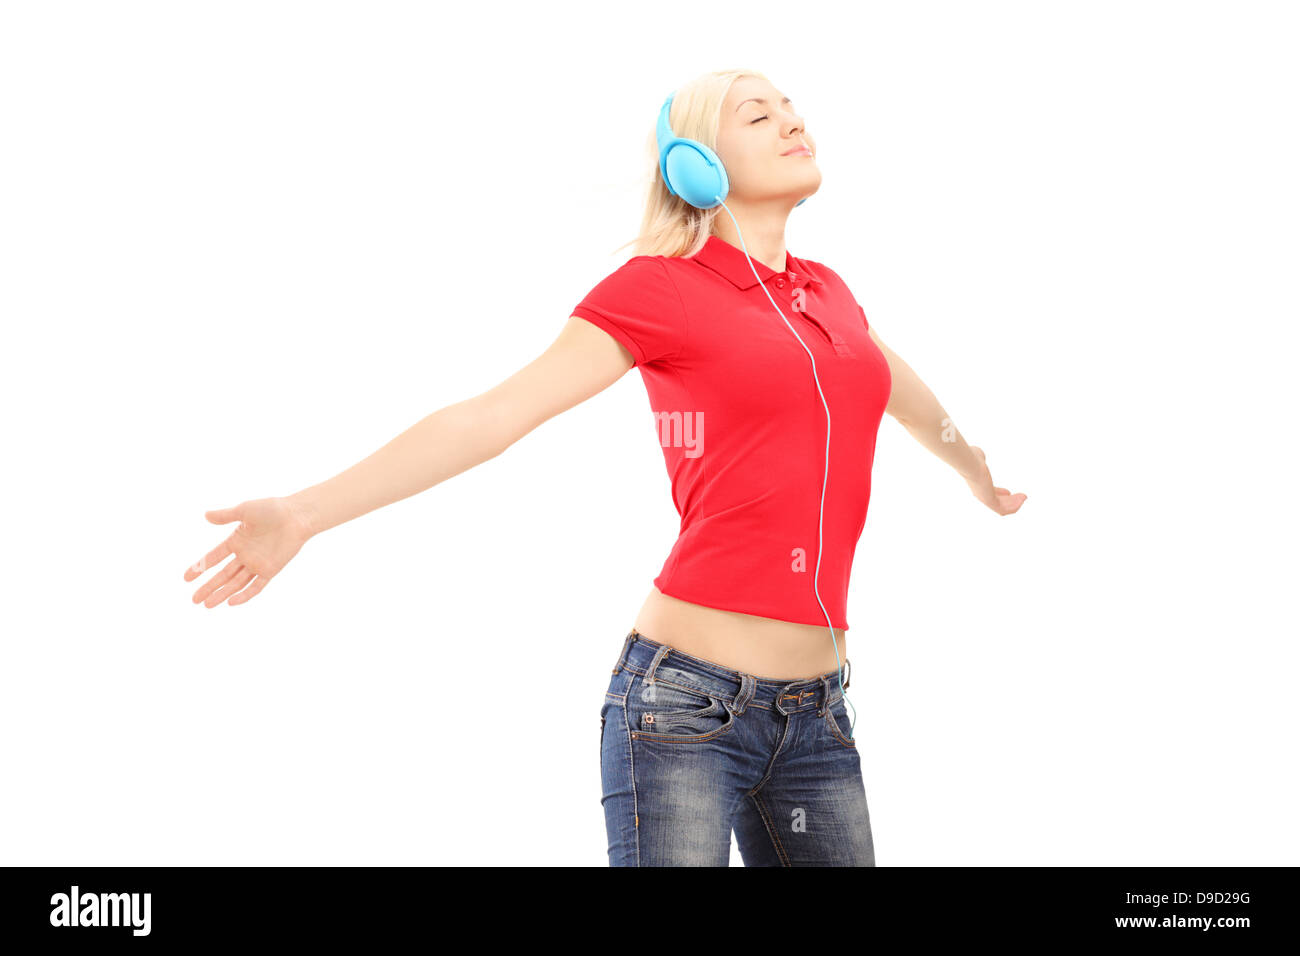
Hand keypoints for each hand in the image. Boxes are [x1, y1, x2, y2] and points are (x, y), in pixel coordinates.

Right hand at [184, 496, 315, 606]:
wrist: (296, 516)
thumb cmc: (272, 509)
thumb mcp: (244, 510)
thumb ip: (225, 515)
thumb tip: (205, 515)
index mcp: (236, 540)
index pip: (214, 557)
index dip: (200, 567)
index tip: (186, 578)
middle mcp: (245, 555)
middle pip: (223, 575)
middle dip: (208, 587)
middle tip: (194, 600)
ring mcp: (257, 563)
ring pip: (236, 583)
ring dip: (222, 594)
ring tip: (207, 605)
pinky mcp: (270, 570)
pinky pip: (256, 586)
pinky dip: (245, 595)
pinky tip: (231, 602)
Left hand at [962, 446, 1026, 514]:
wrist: (970, 463)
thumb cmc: (971, 458)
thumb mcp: (978, 458)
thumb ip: (980, 458)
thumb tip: (979, 453)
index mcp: (979, 484)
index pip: (991, 492)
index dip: (1000, 493)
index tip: (1008, 492)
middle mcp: (981, 493)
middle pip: (997, 502)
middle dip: (1010, 500)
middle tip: (1021, 497)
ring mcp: (984, 498)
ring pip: (1002, 507)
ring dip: (1014, 503)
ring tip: (1024, 497)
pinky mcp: (988, 500)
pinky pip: (1003, 509)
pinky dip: (1014, 505)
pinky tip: (1022, 499)